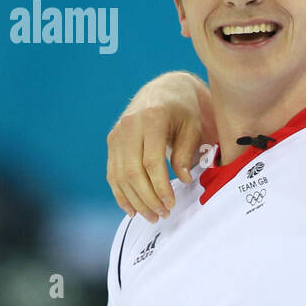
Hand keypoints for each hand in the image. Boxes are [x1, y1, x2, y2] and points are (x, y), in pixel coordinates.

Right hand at [106, 72, 210, 221]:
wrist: (164, 89)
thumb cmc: (183, 109)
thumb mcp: (193, 126)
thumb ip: (186, 152)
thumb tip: (183, 180)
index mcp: (152, 119)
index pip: (151, 162)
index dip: (160, 187)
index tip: (170, 204)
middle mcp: (129, 126)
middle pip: (133, 172)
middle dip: (147, 198)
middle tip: (162, 214)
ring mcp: (117, 134)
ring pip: (120, 175)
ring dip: (135, 200)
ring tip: (151, 216)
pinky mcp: (112, 141)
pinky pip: (112, 172)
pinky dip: (120, 193)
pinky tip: (132, 209)